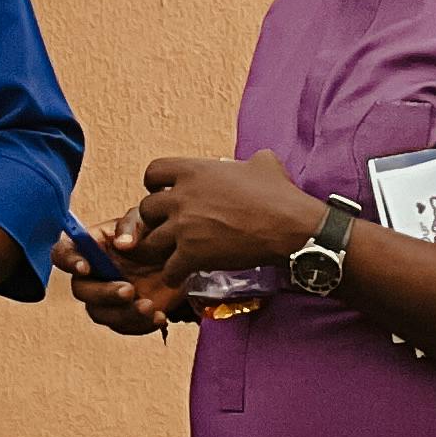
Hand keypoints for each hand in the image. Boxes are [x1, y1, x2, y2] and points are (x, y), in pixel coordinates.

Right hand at [55, 207, 181, 333]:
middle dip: (103, 293)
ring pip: (101, 313)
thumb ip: (132, 226)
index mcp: (91, 247)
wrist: (183, 259)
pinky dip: (140, 324)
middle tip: (129, 290)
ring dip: (123, 314)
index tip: (85, 267)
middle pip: (81, 290)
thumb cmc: (158, 236)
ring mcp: (107, 297)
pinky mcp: (124, 314)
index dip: (69, 261)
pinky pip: (124, 326)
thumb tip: (122, 243)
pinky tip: (158, 316)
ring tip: (149, 306)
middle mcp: (93, 274)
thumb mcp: (147, 221)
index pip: (63, 253)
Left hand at [135, 151, 323, 283]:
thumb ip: (247, 161)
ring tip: (170, 255)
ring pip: (149, 241)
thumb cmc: (279, 195)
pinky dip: (173, 276)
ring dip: (158, 250)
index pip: (153, 171)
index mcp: (194, 171)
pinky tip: (181, 276)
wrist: (290, 226)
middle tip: (168, 227)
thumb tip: (256, 160)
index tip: (162, 193)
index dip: (155, 184)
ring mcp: (184, 226)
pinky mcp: (192, 254)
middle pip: (145, 209)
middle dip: (154, 220)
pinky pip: (168, 269)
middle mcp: (182, 197)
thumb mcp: (263, 164)